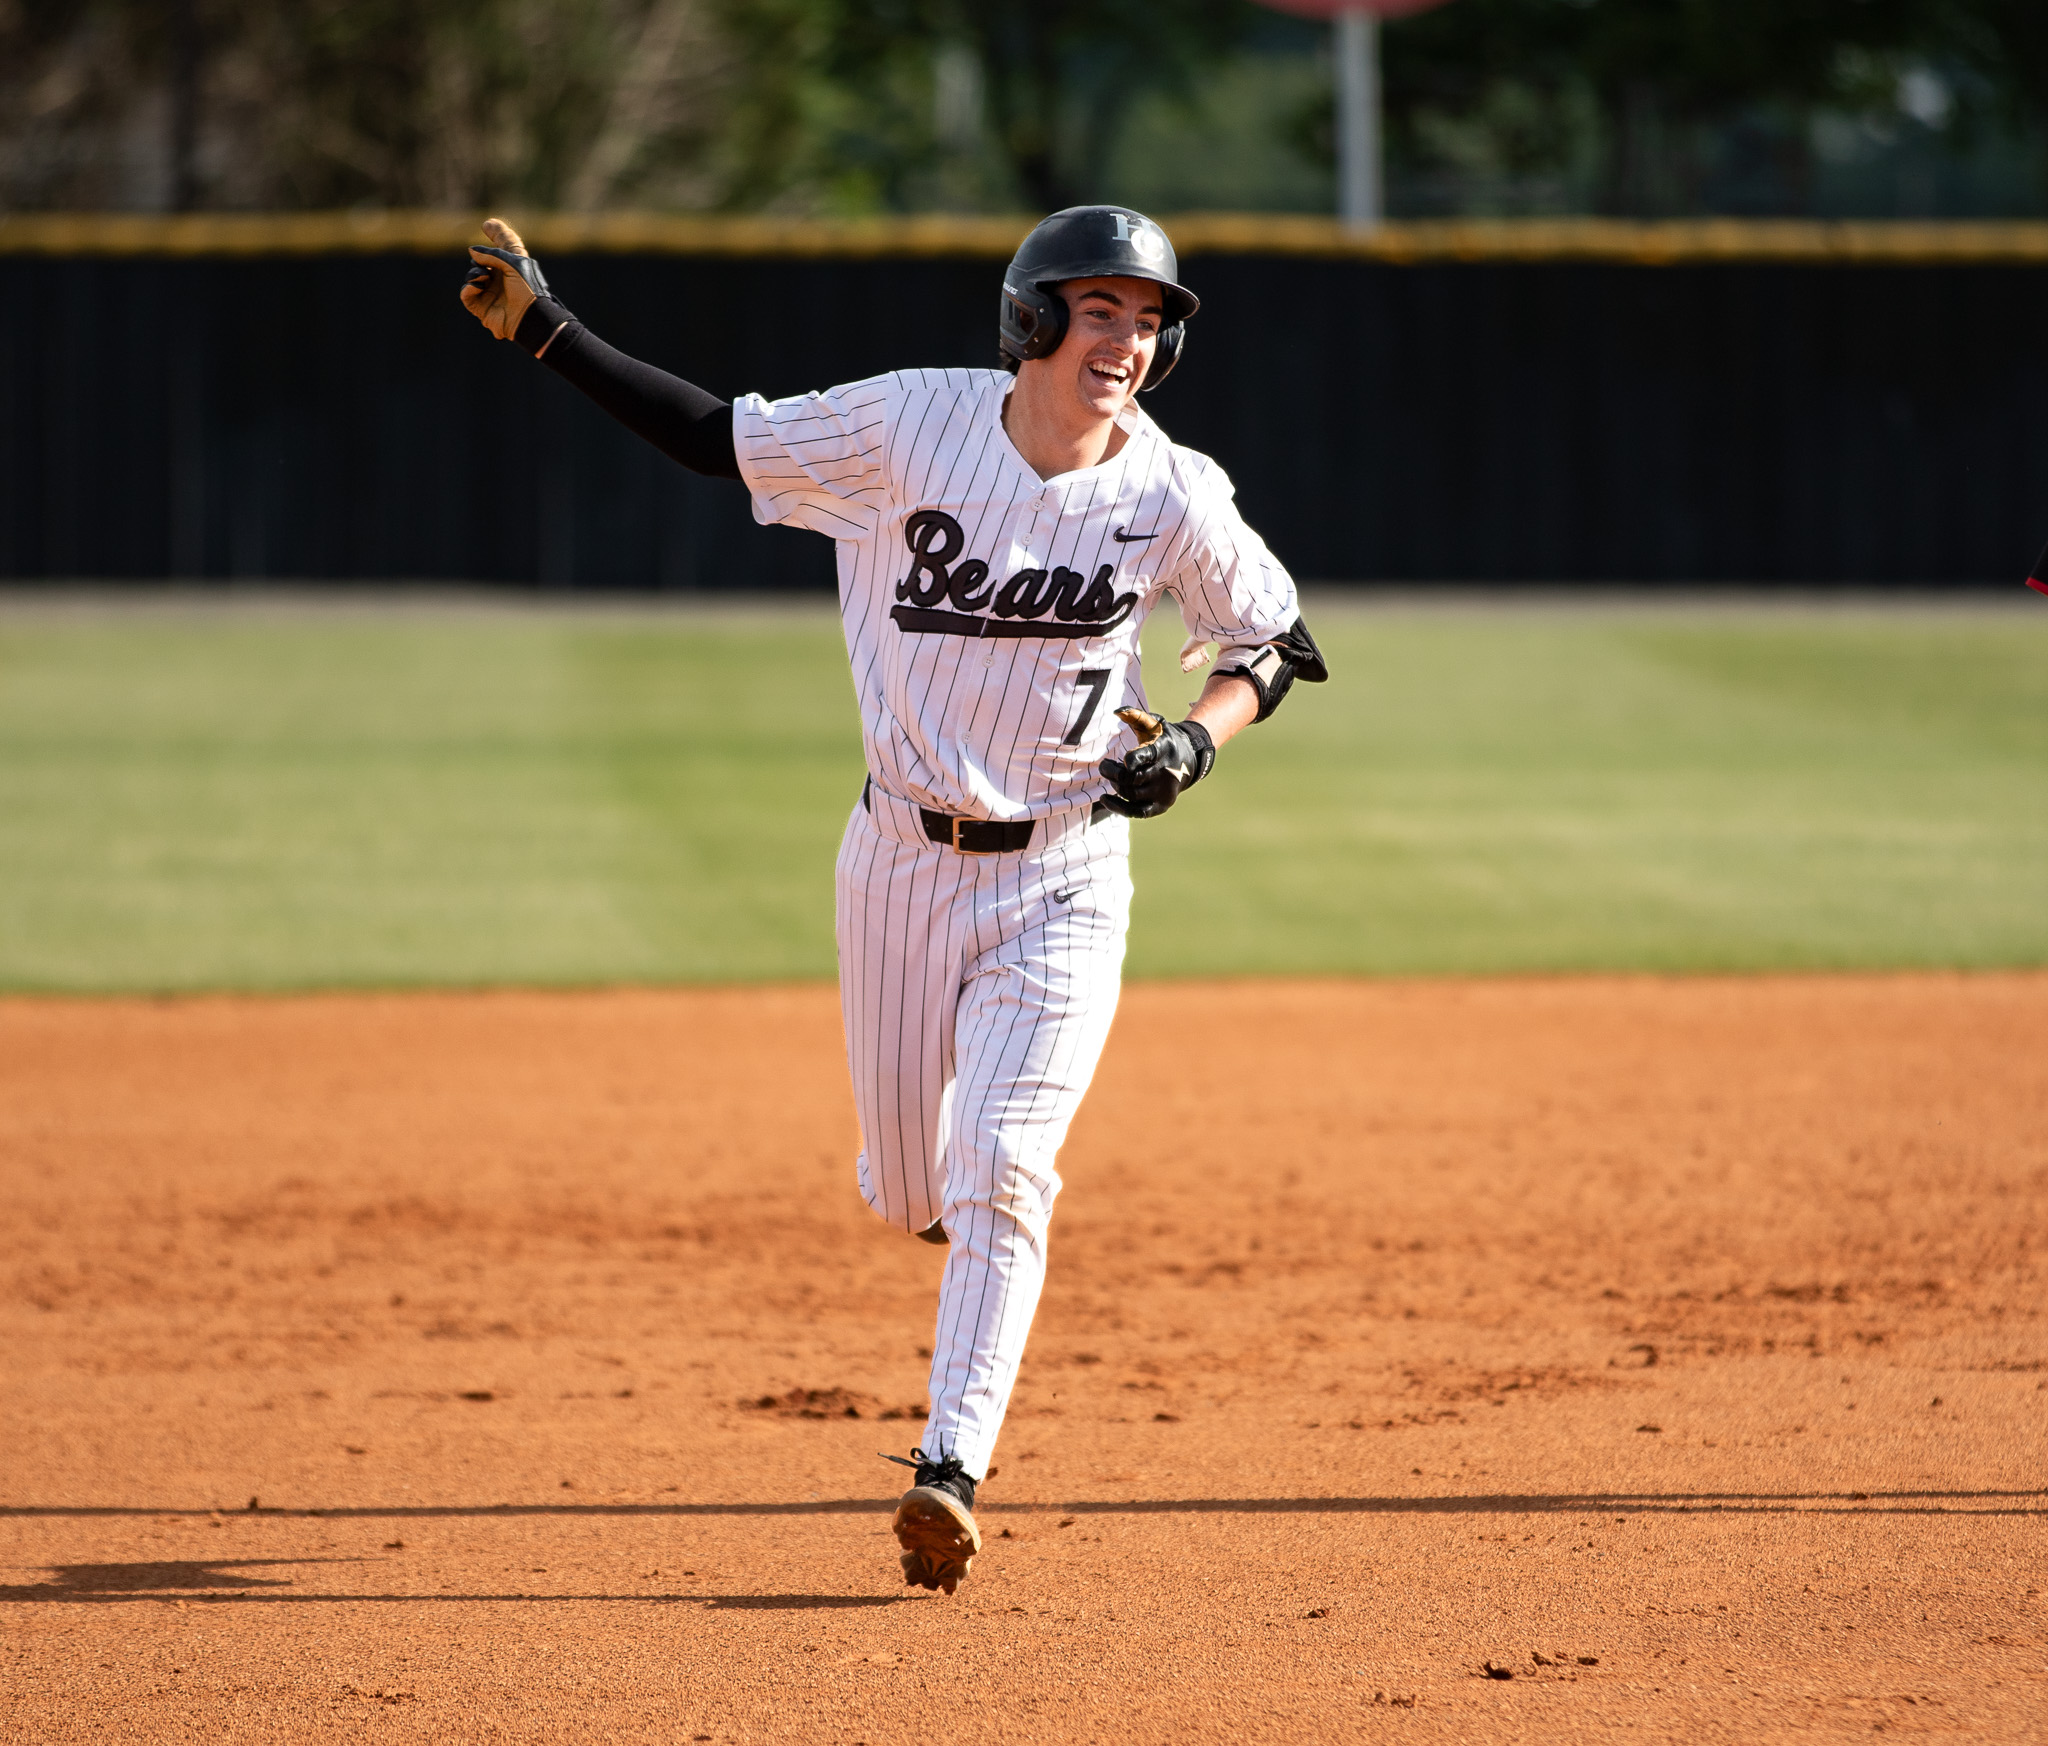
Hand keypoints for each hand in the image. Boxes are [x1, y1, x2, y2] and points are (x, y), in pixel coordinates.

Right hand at [460, 216, 551, 340]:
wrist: (529, 317)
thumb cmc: (528, 290)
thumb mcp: (514, 264)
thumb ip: (492, 254)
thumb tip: (472, 251)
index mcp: (513, 267)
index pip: (503, 246)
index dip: (496, 233)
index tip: (487, 224)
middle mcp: (501, 278)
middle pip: (481, 260)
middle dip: (481, 259)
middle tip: (488, 266)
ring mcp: (490, 292)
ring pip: (472, 275)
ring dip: (475, 273)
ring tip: (485, 277)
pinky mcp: (481, 307)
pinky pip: (466, 293)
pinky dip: (469, 287)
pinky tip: (478, 285)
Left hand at [1098, 708, 1213, 818]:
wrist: (1190, 759)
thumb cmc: (1164, 739)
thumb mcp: (1155, 723)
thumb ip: (1135, 715)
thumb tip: (1116, 712)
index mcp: (1163, 749)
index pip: (1147, 755)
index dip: (1133, 759)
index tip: (1123, 760)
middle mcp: (1165, 772)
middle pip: (1132, 778)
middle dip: (1112, 773)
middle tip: (1104, 766)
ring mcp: (1163, 791)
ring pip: (1131, 794)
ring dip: (1115, 786)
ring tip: (1111, 777)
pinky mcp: (1161, 805)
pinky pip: (1137, 812)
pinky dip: (1118, 808)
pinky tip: (1105, 799)